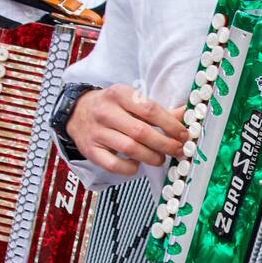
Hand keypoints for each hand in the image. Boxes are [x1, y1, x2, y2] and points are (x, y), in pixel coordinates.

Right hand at [66, 84, 188, 176]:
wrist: (76, 112)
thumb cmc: (111, 107)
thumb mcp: (131, 100)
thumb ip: (158, 110)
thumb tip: (185, 115)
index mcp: (119, 94)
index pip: (150, 110)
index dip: (170, 124)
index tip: (183, 134)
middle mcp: (106, 112)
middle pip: (141, 132)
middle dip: (165, 144)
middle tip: (177, 150)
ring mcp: (97, 132)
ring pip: (129, 148)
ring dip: (151, 157)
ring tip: (160, 158)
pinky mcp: (90, 150)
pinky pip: (113, 165)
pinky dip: (130, 168)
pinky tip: (137, 165)